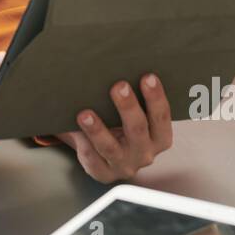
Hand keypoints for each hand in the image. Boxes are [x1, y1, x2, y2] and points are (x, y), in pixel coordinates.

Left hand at [56, 75, 171, 182]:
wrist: (109, 155)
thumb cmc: (124, 125)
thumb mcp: (136, 115)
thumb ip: (135, 97)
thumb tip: (124, 62)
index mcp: (159, 138)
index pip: (161, 117)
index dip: (156, 98)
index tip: (148, 76)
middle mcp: (145, 154)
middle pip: (137, 130)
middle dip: (128, 107)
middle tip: (119, 85)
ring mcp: (123, 165)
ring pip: (110, 147)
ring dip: (98, 130)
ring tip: (85, 114)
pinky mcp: (102, 173)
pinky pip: (91, 158)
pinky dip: (82, 142)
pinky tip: (73, 128)